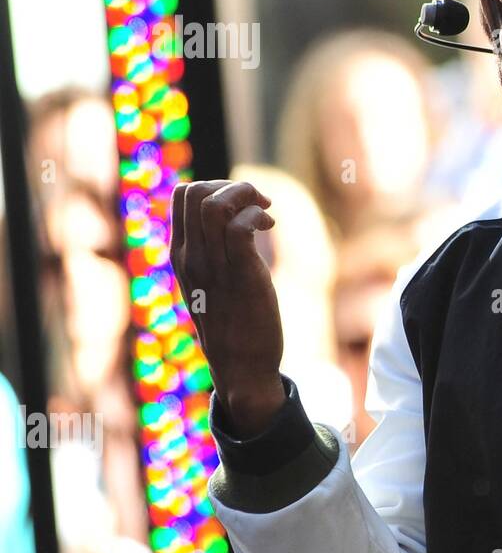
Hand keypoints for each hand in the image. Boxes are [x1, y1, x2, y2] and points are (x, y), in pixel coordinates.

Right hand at [169, 180, 285, 436]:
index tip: (242, 207)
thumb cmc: (233, 323)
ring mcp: (213, 266)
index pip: (181, 196)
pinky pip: (238, 228)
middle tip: (257, 207)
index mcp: (181, 255)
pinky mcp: (240, 276)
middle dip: (232, 186)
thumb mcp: (213, 283)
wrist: (241, 366)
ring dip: (246, 196)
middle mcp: (191, 257)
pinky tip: (269, 227)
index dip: (217, 187)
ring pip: (213, 204)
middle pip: (195, 191)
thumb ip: (215, 252)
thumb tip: (236, 221)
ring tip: (265, 215)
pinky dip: (255, 216)